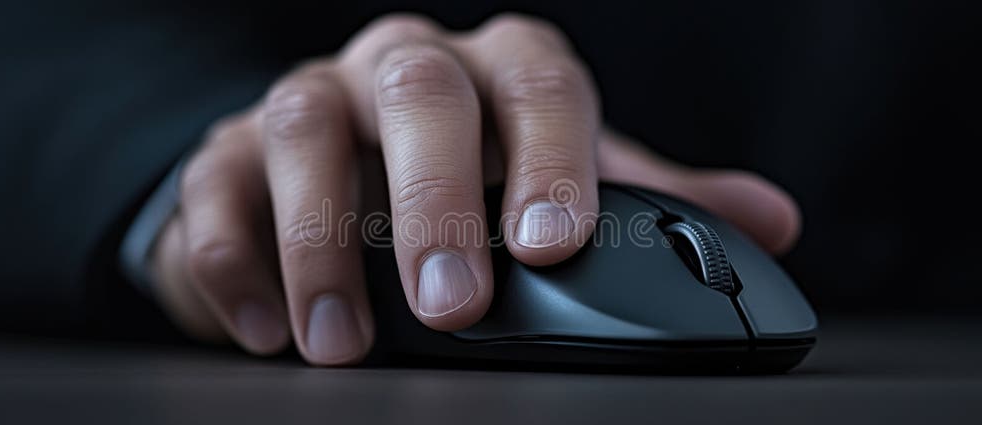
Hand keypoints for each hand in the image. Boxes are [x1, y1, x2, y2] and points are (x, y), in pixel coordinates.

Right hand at [149, 14, 800, 364]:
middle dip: (435, 198)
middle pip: (420, 92)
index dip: (550, 154)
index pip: (535, 80)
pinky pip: (217, 187)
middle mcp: (400, 69)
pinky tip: (266, 329)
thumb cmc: (459, 185)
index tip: (552, 241)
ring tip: (342, 345)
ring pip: (305, 129)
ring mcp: (309, 100)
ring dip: (324, 242)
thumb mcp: (555, 187)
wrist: (331, 183)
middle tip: (452, 303)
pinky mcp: (226, 150)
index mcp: (492, 72)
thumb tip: (767, 223)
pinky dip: (238, 258)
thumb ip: (645, 203)